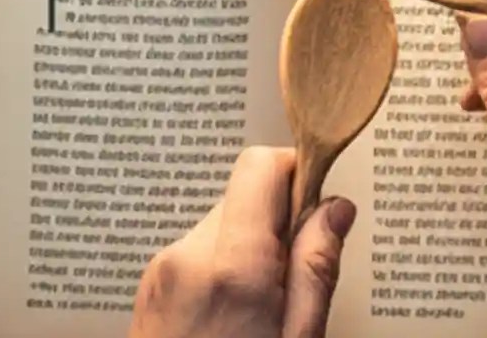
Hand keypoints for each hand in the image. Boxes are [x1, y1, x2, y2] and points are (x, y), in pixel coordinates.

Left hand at [128, 146, 356, 337]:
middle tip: (298, 282)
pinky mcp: (151, 285)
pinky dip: (225, 271)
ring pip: (224, 227)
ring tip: (264, 313)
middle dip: (279, 227)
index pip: (260, 167)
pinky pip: (200, 254)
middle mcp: (187, 257)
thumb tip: (335, 209)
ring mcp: (161, 270)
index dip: (297, 174)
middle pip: (245, 198)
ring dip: (252, 252)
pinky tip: (234, 319)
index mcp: (231, 269)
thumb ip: (317, 270)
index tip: (319, 204)